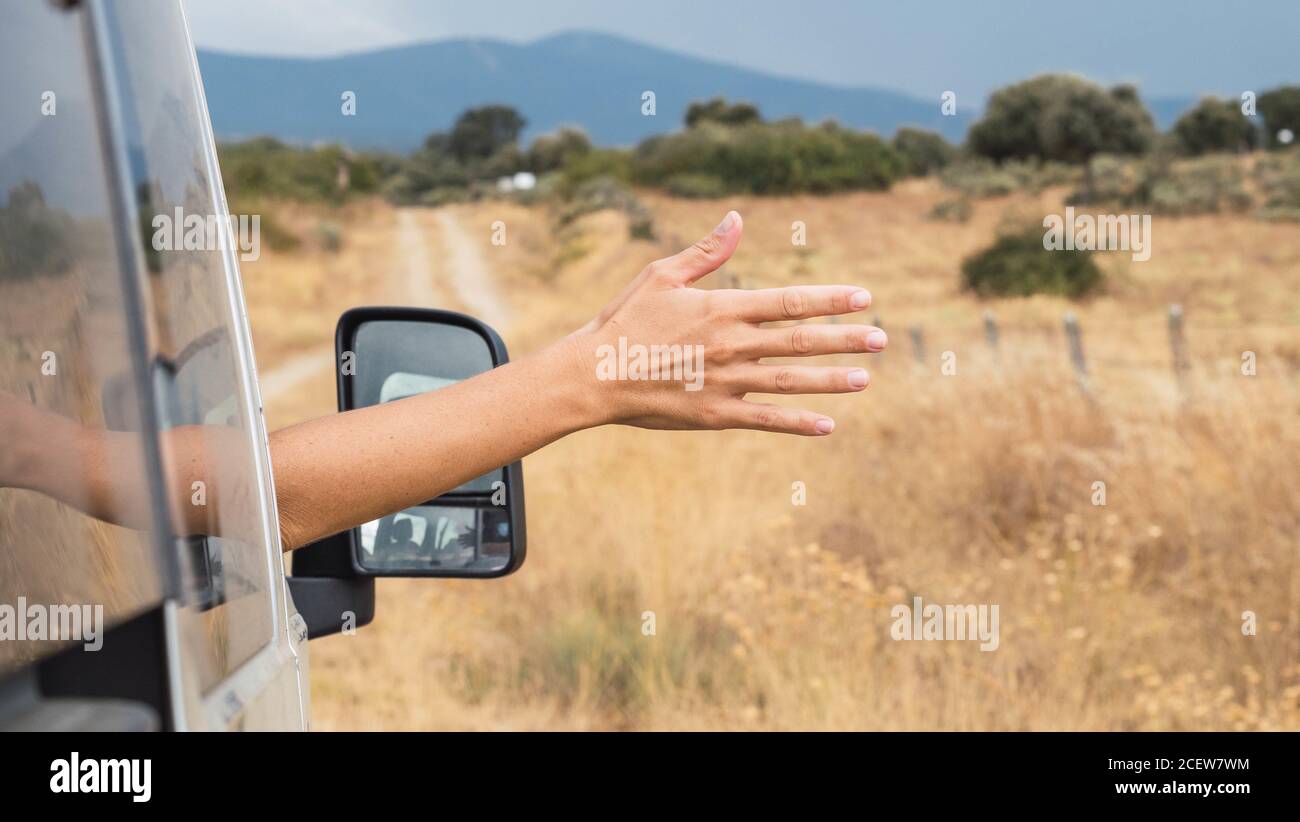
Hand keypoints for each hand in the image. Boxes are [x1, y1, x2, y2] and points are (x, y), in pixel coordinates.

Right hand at [566, 211, 886, 435]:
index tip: (862, 298)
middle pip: (800, 340)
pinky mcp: (715, 414)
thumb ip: (706, 252)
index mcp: (722, 309)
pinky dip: (797, 422)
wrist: (593, 374)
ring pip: (790, 380)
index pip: (789, 302)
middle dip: (845, 339)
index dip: (829, 299)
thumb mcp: (662, 276)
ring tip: (865, 379)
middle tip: (881, 338)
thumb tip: (737, 219)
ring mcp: (726, 383)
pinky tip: (828, 425)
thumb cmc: (625, 320)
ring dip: (831, 380)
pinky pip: (765, 420)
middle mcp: (731, 345)